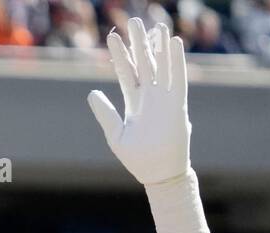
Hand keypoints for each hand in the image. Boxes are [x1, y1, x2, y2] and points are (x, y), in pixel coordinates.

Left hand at [87, 19, 190, 186]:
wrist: (157, 173)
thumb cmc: (136, 157)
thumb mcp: (115, 134)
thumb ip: (105, 113)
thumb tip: (91, 93)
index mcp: (134, 103)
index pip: (126, 73)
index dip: (120, 56)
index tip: (112, 38)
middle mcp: (150, 97)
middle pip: (143, 64)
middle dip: (138, 44)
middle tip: (134, 21)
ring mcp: (164, 99)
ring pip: (161, 66)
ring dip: (158, 47)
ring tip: (156, 26)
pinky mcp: (177, 105)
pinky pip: (178, 78)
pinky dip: (176, 61)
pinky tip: (174, 43)